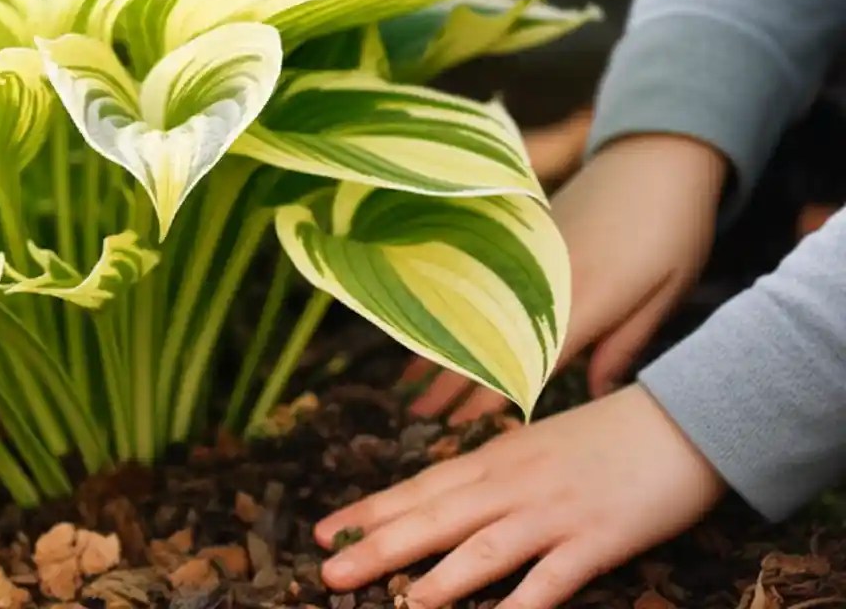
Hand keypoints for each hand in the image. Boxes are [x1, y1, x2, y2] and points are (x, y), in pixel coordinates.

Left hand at [317, 386, 726, 606]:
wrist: (684, 419)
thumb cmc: (609, 434)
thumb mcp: (538, 444)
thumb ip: (495, 469)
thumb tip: (452, 492)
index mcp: (497, 458)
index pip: (421, 486)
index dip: (372, 511)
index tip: (325, 531)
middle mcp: (514, 483)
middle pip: (436, 517)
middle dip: (379, 546)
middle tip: (329, 570)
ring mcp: (553, 512)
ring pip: (483, 549)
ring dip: (437, 579)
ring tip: (396, 601)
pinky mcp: (597, 539)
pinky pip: (552, 579)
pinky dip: (521, 603)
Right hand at [407, 134, 728, 422]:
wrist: (658, 155)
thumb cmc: (675, 227)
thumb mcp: (666, 292)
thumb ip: (624, 344)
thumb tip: (595, 394)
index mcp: (586, 299)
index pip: (529, 362)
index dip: (492, 398)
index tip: (461, 428)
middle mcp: (545, 280)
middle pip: (489, 341)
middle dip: (453, 384)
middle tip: (421, 420)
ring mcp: (527, 257)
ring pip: (473, 312)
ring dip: (441, 351)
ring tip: (411, 386)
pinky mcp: (521, 240)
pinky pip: (477, 284)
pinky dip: (450, 311)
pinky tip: (431, 331)